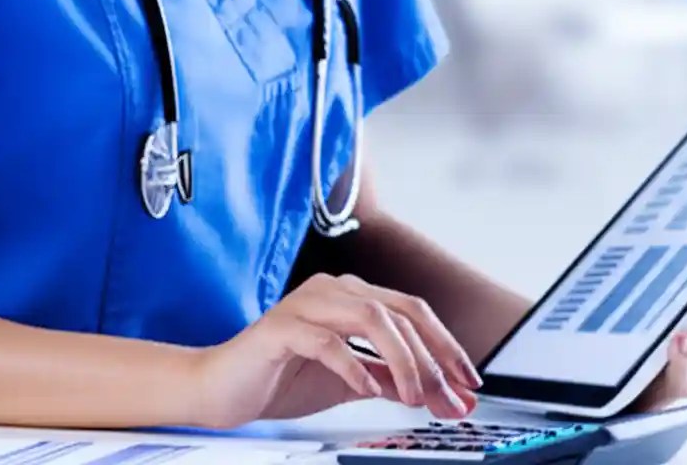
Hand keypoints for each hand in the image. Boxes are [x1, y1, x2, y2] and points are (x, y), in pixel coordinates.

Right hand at [188, 273, 481, 427]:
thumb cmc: (280, 379)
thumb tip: (438, 392)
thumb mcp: (350, 381)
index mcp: (351, 297)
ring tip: (413, 394)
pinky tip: (365, 388)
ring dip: (401, 359)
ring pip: (371, 317)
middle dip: (432, 356)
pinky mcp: (279, 328)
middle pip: (399, 312)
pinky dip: (352, 365)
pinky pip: (326, 340)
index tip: (467, 380)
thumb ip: (390, 380)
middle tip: (448, 394)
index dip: (445, 344)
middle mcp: (332, 291)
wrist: (219, 391)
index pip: (412, 311)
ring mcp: (305, 305)